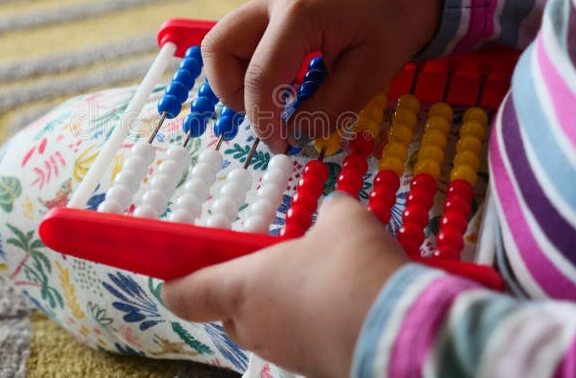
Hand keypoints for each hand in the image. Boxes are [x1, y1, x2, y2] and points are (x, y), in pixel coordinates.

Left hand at [162, 194, 407, 377]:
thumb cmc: (353, 268)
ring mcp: (284, 353)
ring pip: (267, 328)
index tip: (172, 277)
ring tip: (319, 281)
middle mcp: (255, 326)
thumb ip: (328, 213)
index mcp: (242, 287)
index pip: (187, 295)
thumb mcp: (343, 219)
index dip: (176, 285)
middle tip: (271, 266)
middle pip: (228, 313)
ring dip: (281, 307)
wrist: (402, 330)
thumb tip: (333, 214)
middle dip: (242, 291)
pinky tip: (343, 304)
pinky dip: (311, 324)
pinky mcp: (314, 368)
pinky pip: (300, 341)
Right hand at [201, 0, 441, 152]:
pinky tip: (282, 82)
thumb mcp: (369, 75)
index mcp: (298, 14)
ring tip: (273, 100)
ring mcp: (267, 1)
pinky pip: (239, 42)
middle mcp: (272, 1)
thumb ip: (328, 108)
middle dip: (231, 93)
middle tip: (266, 114)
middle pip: (217, 49)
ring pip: (221, 45)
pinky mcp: (269, 10)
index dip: (264, 120)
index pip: (260, 76)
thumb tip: (293, 132)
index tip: (280, 146)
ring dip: (235, 80)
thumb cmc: (393, 27)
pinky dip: (247, 68)